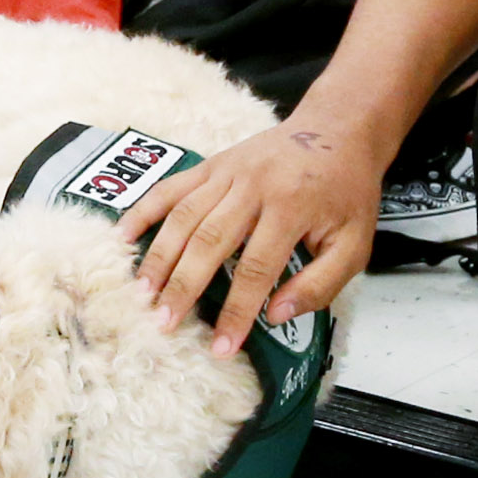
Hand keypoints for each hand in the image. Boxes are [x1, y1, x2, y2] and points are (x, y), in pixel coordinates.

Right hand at [124, 118, 380, 348]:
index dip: (237, 312)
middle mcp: (254, 186)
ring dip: (160, 255)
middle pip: (209, 241)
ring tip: (142, 292)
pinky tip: (123, 236)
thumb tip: (276, 315)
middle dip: (184, 286)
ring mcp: (228, 171)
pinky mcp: (212, 164)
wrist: (338, 130)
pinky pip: (171, 187)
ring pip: (184, 216)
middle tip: (163, 323)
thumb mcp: (354, 244)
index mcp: (292, 207)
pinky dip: (144, 210)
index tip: (220, 347)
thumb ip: (321, 284)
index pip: (256, 268)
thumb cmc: (347, 193)